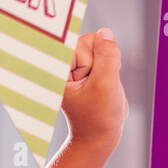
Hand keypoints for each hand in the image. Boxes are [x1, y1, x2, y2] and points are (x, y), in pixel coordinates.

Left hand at [61, 26, 127, 151]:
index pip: (76, 44)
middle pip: (89, 40)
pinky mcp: (88, 68)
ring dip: (106, 64)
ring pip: (99, 45)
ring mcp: (75, 67)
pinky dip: (110, 65)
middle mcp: (63, 67)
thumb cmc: (98, 116)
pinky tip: (103, 83)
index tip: (73, 64)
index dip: (88, 57)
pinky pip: (105, 53)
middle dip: (99, 60)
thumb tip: (105, 32)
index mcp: (57, 73)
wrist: (100, 135)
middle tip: (94, 85)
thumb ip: (107, 56)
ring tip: (99, 86)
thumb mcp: (105, 85)